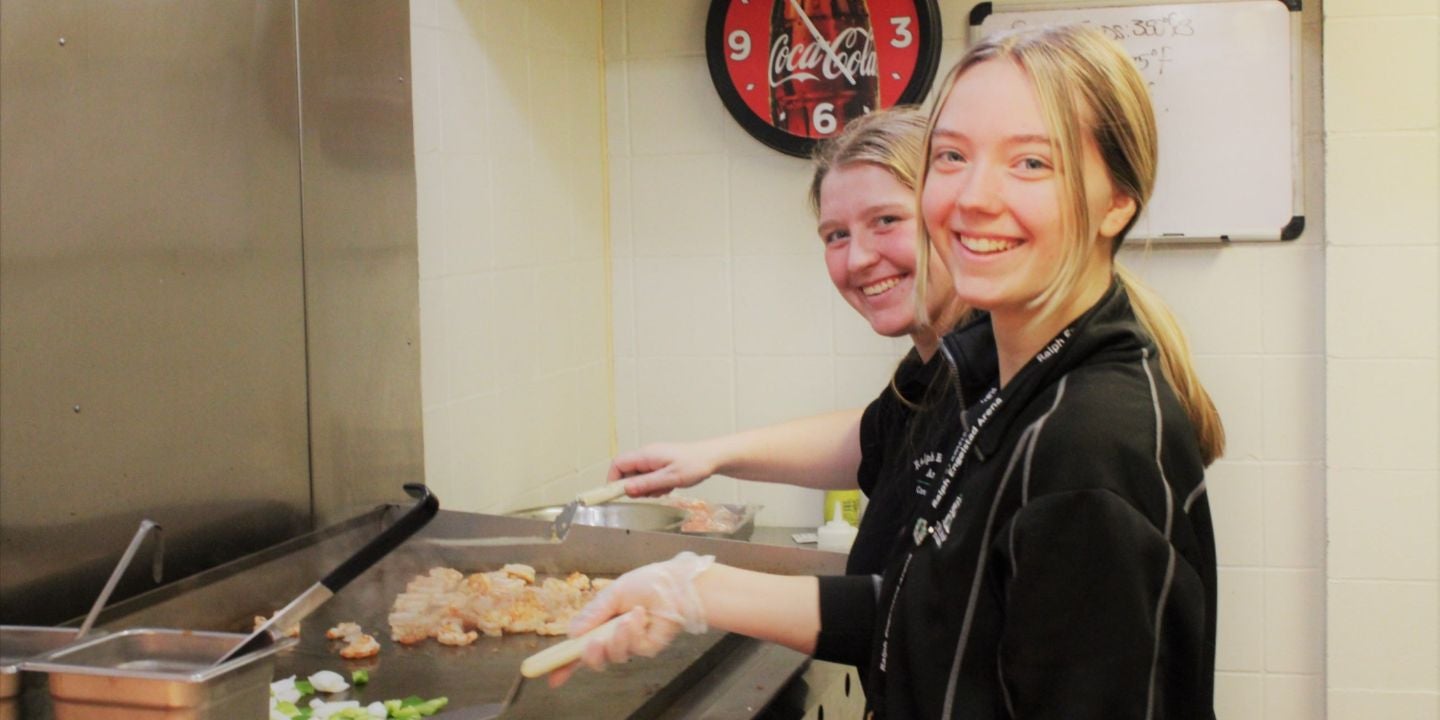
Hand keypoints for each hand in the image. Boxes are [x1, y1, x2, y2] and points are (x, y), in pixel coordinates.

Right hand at [547, 552, 714, 686]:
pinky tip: (640, 616)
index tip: (551, 675)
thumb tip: (571, 632)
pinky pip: (633, 649)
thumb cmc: (648, 583)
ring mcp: (631, 644)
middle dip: (589, 655)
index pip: (581, 647)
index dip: (566, 662)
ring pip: (613, 656)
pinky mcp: (648, 648)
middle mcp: (614, 637)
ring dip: (616, 638)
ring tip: (626, 619)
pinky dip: (633, 632)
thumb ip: (593, 613)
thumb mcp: (613, 593)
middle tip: (591, 645)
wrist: (677, 584)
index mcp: (602, 623)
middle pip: (594, 659)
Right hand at [608, 442, 718, 496]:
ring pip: (639, 478)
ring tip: (665, 489)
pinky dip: (656, 486)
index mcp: (645, 455)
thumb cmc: (694, 465)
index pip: (618, 464)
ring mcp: (654, 460)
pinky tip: (669, 487)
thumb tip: (625, 490)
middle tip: (650, 494)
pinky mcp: (661, 465)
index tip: (618, 496)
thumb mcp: (670, 478)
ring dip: (647, 488)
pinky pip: (650, 478)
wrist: (713, 458)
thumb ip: (646, 484)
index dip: (613, 480)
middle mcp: (647, 456)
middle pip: (627, 472)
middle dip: (634, 487)